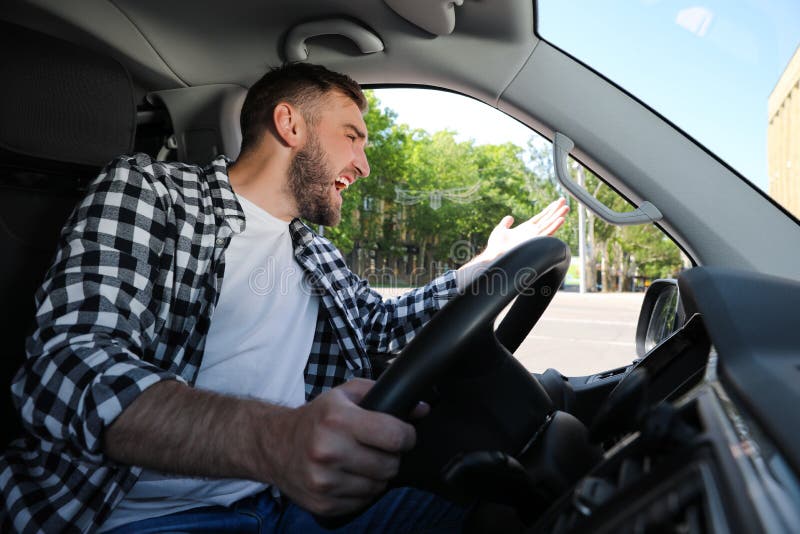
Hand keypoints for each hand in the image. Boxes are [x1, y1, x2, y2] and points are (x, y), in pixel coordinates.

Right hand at [266, 379, 423, 515]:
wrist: (275, 446)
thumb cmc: (316, 418)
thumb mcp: (344, 395)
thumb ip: (383, 395)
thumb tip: (421, 409)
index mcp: (337, 420)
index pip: (394, 436)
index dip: (406, 435)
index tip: (403, 433)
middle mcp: (329, 451)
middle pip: (390, 465)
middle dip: (391, 456)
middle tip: (379, 447)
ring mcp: (325, 481)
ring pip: (379, 486)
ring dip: (378, 475)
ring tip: (362, 460)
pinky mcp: (323, 504)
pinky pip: (363, 502)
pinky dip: (362, 490)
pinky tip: (349, 475)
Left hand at [472, 197, 569, 263]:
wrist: (494, 254)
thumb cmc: (496, 245)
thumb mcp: (500, 229)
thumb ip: (506, 222)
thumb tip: (510, 217)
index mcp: (526, 229)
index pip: (541, 217)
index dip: (548, 210)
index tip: (557, 202)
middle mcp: (532, 233)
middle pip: (547, 219)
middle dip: (556, 210)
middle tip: (565, 202)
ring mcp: (534, 237)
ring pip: (550, 224)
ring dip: (558, 216)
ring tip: (566, 208)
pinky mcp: (534, 241)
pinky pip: (547, 233)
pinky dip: (554, 226)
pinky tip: (561, 219)